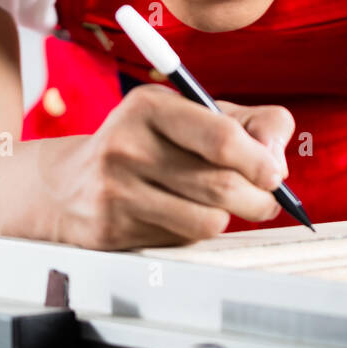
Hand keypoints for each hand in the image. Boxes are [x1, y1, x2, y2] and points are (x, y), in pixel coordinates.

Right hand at [43, 84, 293, 248]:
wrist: (68, 184)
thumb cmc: (150, 144)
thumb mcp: (195, 116)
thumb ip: (251, 125)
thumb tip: (278, 162)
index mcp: (151, 107)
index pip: (221, 138)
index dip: (260, 161)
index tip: (276, 175)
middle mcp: (128, 146)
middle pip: (222, 185)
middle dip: (259, 198)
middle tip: (267, 200)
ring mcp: (116, 192)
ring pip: (209, 220)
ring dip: (230, 218)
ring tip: (223, 205)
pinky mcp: (112, 231)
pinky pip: (183, 240)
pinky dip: (197, 232)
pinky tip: (183, 216)